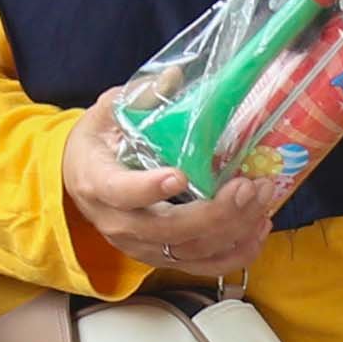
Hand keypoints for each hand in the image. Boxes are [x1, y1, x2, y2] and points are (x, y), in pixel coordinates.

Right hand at [63, 113, 271, 285]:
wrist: (80, 182)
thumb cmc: (98, 144)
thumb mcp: (107, 113)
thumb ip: (140, 97)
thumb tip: (176, 76)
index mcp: (98, 183)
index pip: (121, 192)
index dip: (149, 189)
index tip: (179, 176)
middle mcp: (118, 223)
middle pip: (168, 230)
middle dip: (214, 212)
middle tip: (247, 186)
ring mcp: (141, 246)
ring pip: (191, 251)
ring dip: (233, 229)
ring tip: (262, 199)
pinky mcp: (161, 258)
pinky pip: (202, 266)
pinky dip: (235, 253)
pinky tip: (258, 229)